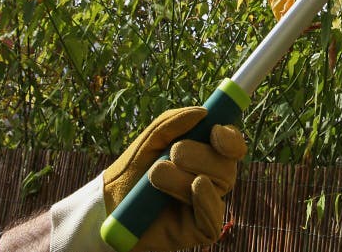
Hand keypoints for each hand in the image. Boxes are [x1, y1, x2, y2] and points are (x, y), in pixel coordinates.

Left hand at [103, 107, 246, 251]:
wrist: (109, 205)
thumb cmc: (132, 170)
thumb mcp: (149, 140)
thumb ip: (172, 123)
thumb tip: (203, 111)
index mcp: (204, 154)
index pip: (232, 145)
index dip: (230, 138)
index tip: (216, 129)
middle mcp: (210, 179)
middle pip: (227, 166)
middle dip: (201, 156)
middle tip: (174, 152)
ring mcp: (206, 205)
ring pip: (218, 187)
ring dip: (185, 177)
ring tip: (156, 176)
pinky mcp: (199, 230)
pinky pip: (214, 219)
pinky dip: (205, 201)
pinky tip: (194, 188)